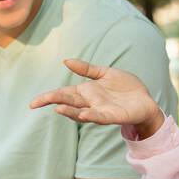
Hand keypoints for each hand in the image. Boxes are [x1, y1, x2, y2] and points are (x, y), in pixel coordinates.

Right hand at [30, 58, 162, 138]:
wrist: (145, 99)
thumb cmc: (125, 87)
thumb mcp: (105, 73)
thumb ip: (86, 69)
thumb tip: (65, 61)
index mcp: (86, 92)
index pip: (63, 94)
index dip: (49, 97)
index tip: (33, 103)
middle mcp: (90, 103)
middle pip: (68, 102)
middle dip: (53, 102)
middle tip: (36, 103)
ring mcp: (100, 111)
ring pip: (81, 113)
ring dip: (70, 112)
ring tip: (57, 108)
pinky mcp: (113, 116)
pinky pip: (100, 117)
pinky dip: (91, 116)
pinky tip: (83, 114)